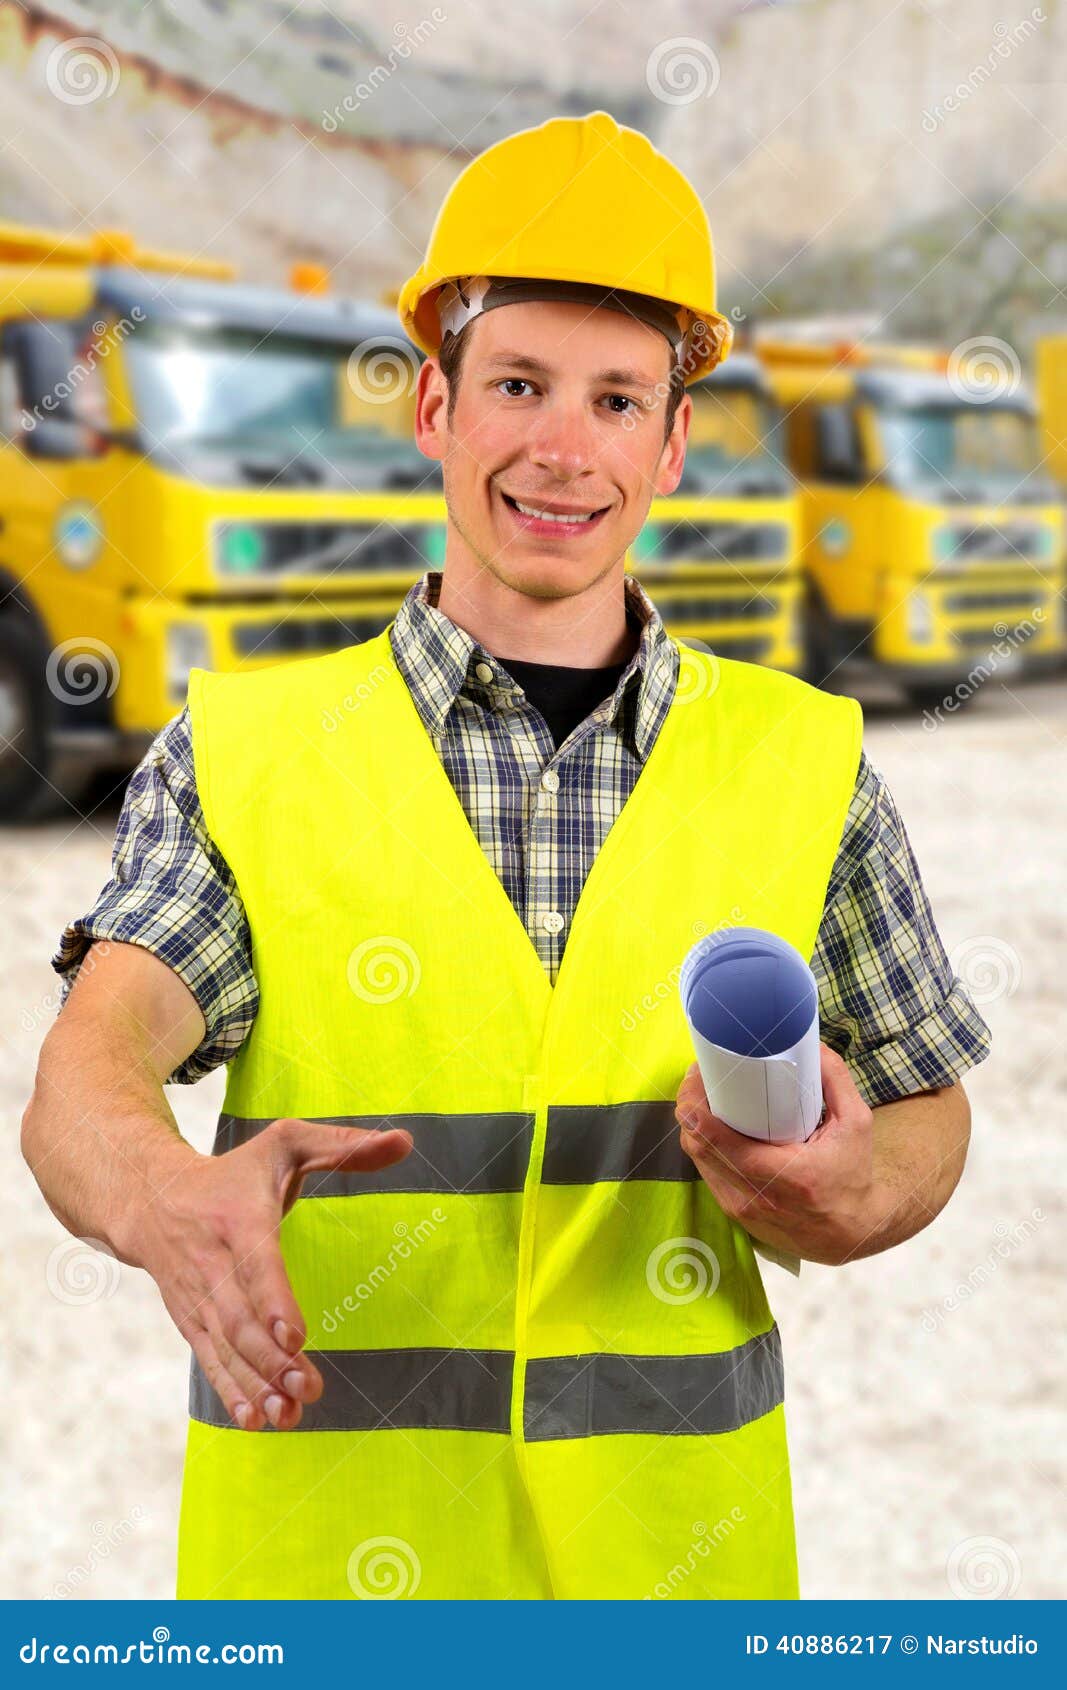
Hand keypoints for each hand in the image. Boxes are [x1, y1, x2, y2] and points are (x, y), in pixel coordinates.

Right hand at [123, 1119, 411, 1428]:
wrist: (150, 1198)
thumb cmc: (234, 1172)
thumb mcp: (286, 1143)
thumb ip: (343, 1144)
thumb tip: (404, 1141)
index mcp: (238, 1218)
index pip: (256, 1263)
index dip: (273, 1300)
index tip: (295, 1337)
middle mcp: (212, 1263)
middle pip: (240, 1317)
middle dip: (271, 1359)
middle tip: (310, 1388)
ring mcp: (198, 1298)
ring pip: (226, 1346)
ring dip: (256, 1383)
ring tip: (289, 1414)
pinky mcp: (191, 1321)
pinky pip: (210, 1360)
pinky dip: (231, 1391)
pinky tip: (255, 1420)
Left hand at [675, 1044, 879, 1265]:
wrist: (853, 1231)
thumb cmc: (853, 1175)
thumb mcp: (856, 1124)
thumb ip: (835, 1081)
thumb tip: (811, 1044)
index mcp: (786, 1176)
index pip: (719, 1141)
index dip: (696, 1105)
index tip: (699, 1074)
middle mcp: (757, 1197)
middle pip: (698, 1145)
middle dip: (690, 1106)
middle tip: (701, 1076)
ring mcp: (742, 1209)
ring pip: (697, 1160)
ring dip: (693, 1126)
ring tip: (704, 1096)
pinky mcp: (736, 1214)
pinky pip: (708, 1173)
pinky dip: (704, 1147)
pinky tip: (711, 1126)